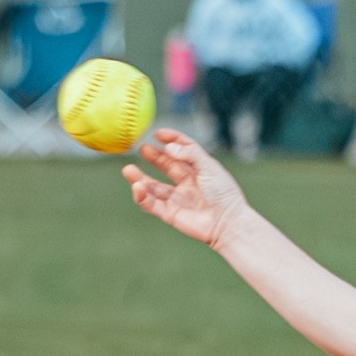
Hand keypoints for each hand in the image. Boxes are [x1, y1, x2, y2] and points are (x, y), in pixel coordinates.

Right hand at [123, 129, 252, 248]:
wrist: (228, 222)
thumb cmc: (224, 194)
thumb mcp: (209, 166)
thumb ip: (189, 153)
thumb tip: (168, 146)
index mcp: (200, 170)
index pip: (183, 151)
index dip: (171, 140)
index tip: (158, 133)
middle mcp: (188, 183)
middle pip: (166, 166)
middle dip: (153, 157)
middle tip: (142, 148)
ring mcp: (178, 198)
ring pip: (154, 187)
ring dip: (140, 178)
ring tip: (128, 170)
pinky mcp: (170, 214)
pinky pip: (152, 204)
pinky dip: (142, 196)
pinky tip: (137, 187)